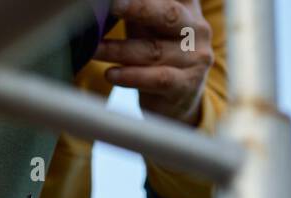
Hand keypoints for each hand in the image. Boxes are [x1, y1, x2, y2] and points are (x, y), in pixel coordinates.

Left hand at [98, 0, 213, 125]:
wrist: (179, 96)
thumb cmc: (158, 49)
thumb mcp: (149, 22)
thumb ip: (137, 7)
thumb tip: (104, 1)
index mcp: (188, 6)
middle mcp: (197, 28)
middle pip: (168, 14)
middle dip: (137, 7)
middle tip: (111, 4)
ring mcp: (195, 58)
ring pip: (154, 50)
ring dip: (118, 50)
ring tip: (94, 48)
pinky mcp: (187, 84)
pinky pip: (158, 78)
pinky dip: (131, 76)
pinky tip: (111, 74)